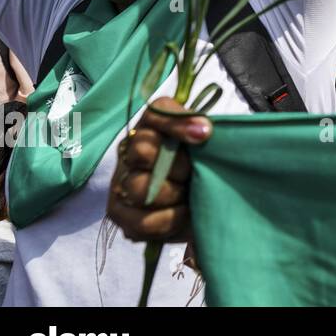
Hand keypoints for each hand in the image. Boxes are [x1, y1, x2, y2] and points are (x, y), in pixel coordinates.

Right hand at [106, 98, 210, 243]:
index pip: (155, 114)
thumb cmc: (208, 167)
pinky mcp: (124, 217)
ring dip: (173, 193)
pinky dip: (169, 219)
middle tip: (192, 172)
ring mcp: (123, 185)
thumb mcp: (210, 143)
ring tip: (188, 194)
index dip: (179, 124)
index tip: (205, 135)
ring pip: (139, 187)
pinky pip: (143, 221)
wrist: (212, 203)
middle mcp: (131, 152)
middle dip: (178, 165)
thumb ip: (203, 127)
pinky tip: (184, 212)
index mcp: (152, 127)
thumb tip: (203, 130)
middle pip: (142, 151)